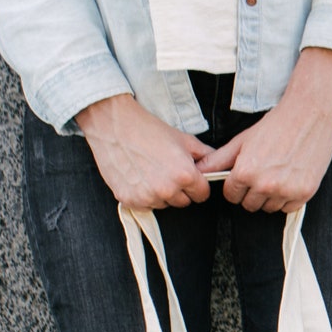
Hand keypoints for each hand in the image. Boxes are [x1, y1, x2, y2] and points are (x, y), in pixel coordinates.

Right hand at [76, 94, 214, 208]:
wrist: (114, 125)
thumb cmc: (148, 129)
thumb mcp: (182, 138)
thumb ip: (203, 155)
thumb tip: (217, 164)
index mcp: (185, 175)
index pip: (202, 195)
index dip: (197, 185)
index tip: (189, 178)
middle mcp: (168, 190)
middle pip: (183, 202)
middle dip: (180, 190)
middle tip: (166, 170)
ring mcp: (148, 197)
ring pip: (164, 205)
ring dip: (161, 194)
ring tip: (150, 171)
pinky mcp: (131, 201)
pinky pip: (145, 205)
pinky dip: (144, 195)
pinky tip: (138, 176)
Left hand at [195, 48, 331, 212]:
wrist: (310, 112)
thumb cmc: (276, 124)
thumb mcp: (243, 140)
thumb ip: (220, 159)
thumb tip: (200, 169)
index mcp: (246, 172)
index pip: (232, 196)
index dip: (236, 186)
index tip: (245, 175)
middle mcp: (264, 185)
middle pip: (249, 205)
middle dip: (252, 192)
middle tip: (263, 173)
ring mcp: (285, 190)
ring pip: (268, 208)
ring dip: (270, 196)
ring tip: (277, 174)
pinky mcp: (304, 193)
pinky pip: (288, 208)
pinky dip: (288, 198)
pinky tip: (290, 179)